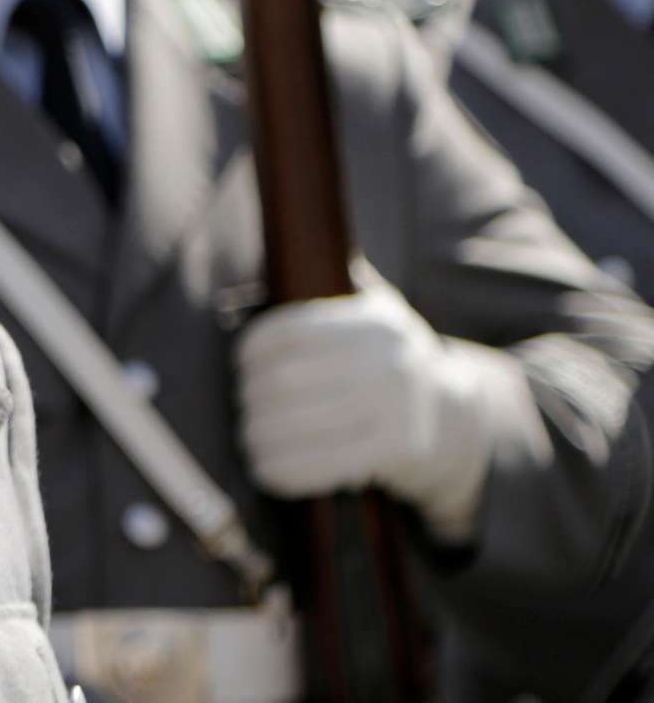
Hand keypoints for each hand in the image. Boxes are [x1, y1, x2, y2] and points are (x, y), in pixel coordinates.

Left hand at [233, 274, 525, 542]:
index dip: (250, 352)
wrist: (458, 420)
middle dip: (250, 398)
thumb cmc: (392, 363)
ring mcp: (395, 408)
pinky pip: (313, 467)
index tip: (244, 364)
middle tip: (246, 406)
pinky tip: (268, 466)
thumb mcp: (378, 313)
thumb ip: (340, 281)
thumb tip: (298, 232)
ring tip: (252, 437)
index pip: (285, 334)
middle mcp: (388, 361)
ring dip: (257, 437)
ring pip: (289, 427)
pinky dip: (278, 470)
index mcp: (374, 323)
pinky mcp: (395, 452)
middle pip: (280, 384)